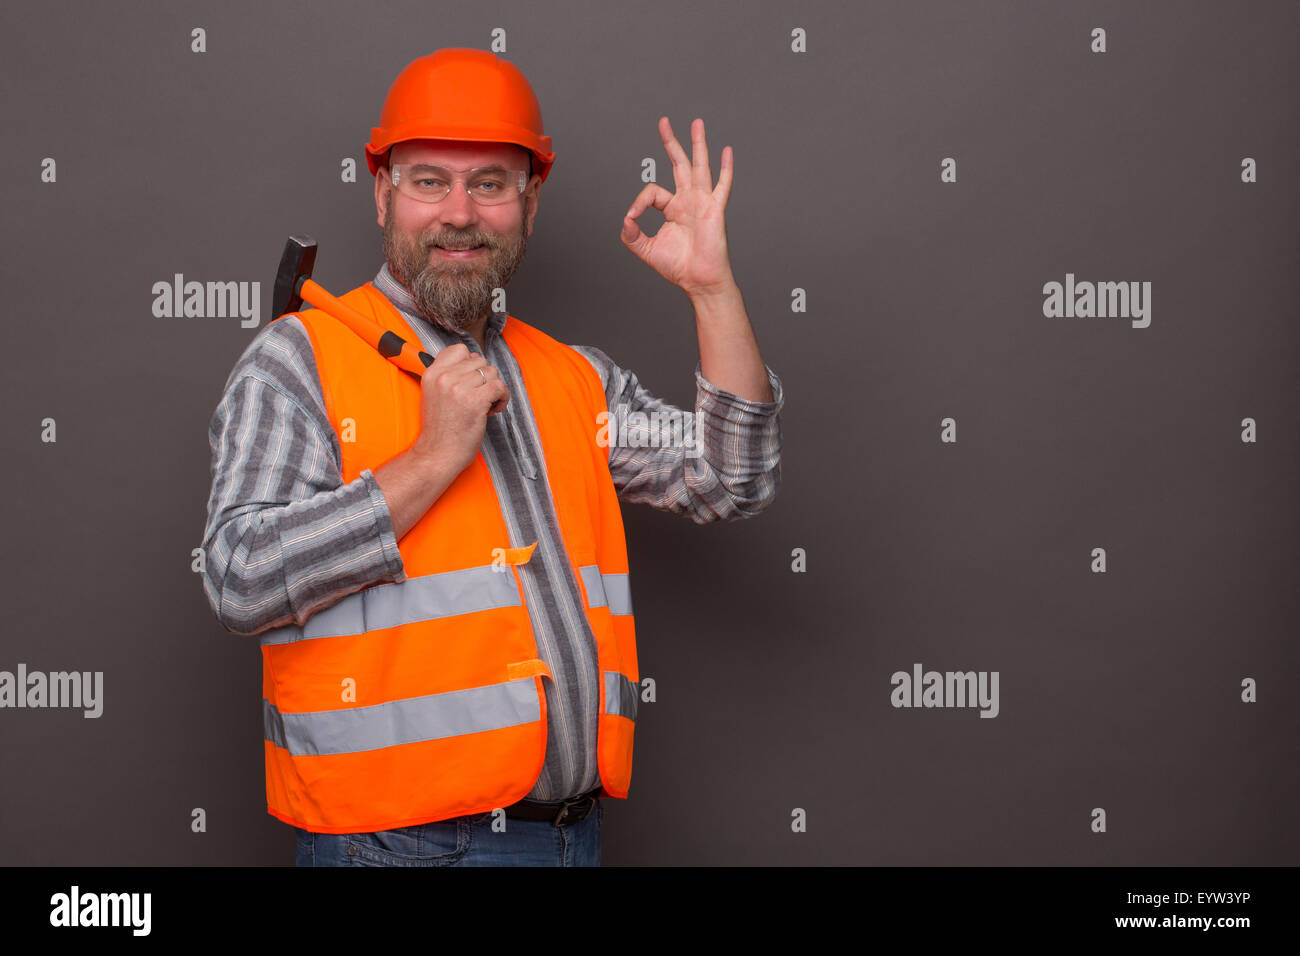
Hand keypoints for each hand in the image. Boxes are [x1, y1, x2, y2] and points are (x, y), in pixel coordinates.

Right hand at [411, 344, 508, 474]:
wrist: (437, 454)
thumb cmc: (440, 429)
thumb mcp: (433, 394)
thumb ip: (448, 375)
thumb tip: (475, 360)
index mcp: (432, 373)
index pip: (459, 350)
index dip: (471, 363)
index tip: (472, 380)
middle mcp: (444, 377)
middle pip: (480, 361)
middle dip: (484, 379)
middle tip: (478, 397)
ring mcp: (459, 388)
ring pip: (492, 373)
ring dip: (494, 389)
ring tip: (486, 405)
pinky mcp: (475, 401)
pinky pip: (500, 386)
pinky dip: (503, 398)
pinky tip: (494, 409)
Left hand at [620, 117, 736, 298]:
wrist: (699, 280)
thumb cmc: (678, 267)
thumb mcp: (647, 250)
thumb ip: (632, 235)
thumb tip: (626, 218)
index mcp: (673, 208)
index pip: (653, 192)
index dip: (639, 202)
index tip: (632, 218)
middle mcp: (688, 201)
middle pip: (679, 164)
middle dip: (671, 142)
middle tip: (663, 121)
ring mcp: (703, 202)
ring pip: (699, 167)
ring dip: (698, 144)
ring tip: (696, 123)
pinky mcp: (715, 209)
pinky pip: (722, 185)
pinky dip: (725, 168)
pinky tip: (727, 151)